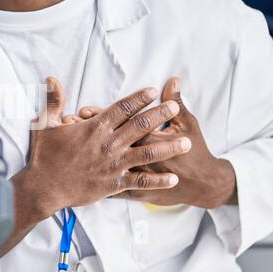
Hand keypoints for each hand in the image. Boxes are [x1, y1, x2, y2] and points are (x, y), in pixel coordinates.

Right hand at [15, 77, 190, 219]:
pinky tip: (173, 178)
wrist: (42, 188)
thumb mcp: (45, 124)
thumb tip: (52, 78)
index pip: (121, 108)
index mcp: (94, 128)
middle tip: (175, 108)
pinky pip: (140, 182)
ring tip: (186, 143)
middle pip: (139, 127)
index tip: (153, 91)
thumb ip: (53, 101)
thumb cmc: (44, 156)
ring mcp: (113, 166)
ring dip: (168, 148)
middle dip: (160, 116)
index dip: (138, 98)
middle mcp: (108, 145)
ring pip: (146, 154)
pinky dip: (157, 180)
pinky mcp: (113, 185)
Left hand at [78, 77, 236, 208]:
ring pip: (105, 166)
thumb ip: (177, 102)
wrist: (203, 185)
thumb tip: (173, 81)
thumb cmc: (195, 152)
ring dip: (88, 158)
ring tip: (70, 149)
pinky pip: (113, 190)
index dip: (102, 116)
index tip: (83, 110)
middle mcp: (139, 157)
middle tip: (69, 125)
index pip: (122, 124)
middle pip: (109, 144)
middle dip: (88, 135)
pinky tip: (78, 180)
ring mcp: (137, 176)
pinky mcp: (137, 190)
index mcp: (150, 138)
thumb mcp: (188, 124)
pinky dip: (96, 184)